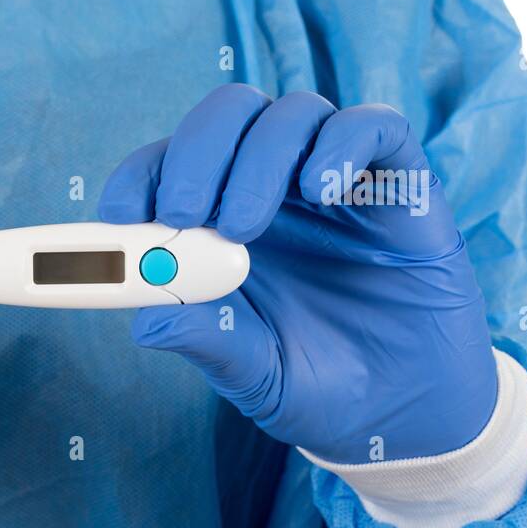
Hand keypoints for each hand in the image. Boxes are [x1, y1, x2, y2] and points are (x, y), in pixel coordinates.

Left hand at [98, 84, 497, 463]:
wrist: (404, 413)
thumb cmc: (317, 387)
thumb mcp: (250, 373)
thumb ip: (204, 339)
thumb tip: (145, 318)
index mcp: (220, 224)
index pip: (170, 166)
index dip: (140, 176)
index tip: (122, 213)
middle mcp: (274, 188)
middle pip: (226, 118)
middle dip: (194, 154)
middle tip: (183, 211)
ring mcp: (335, 181)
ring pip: (290, 114)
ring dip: (255, 157)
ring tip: (243, 227)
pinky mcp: (401, 184)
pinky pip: (375, 126)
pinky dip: (342, 144)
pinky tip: (321, 190)